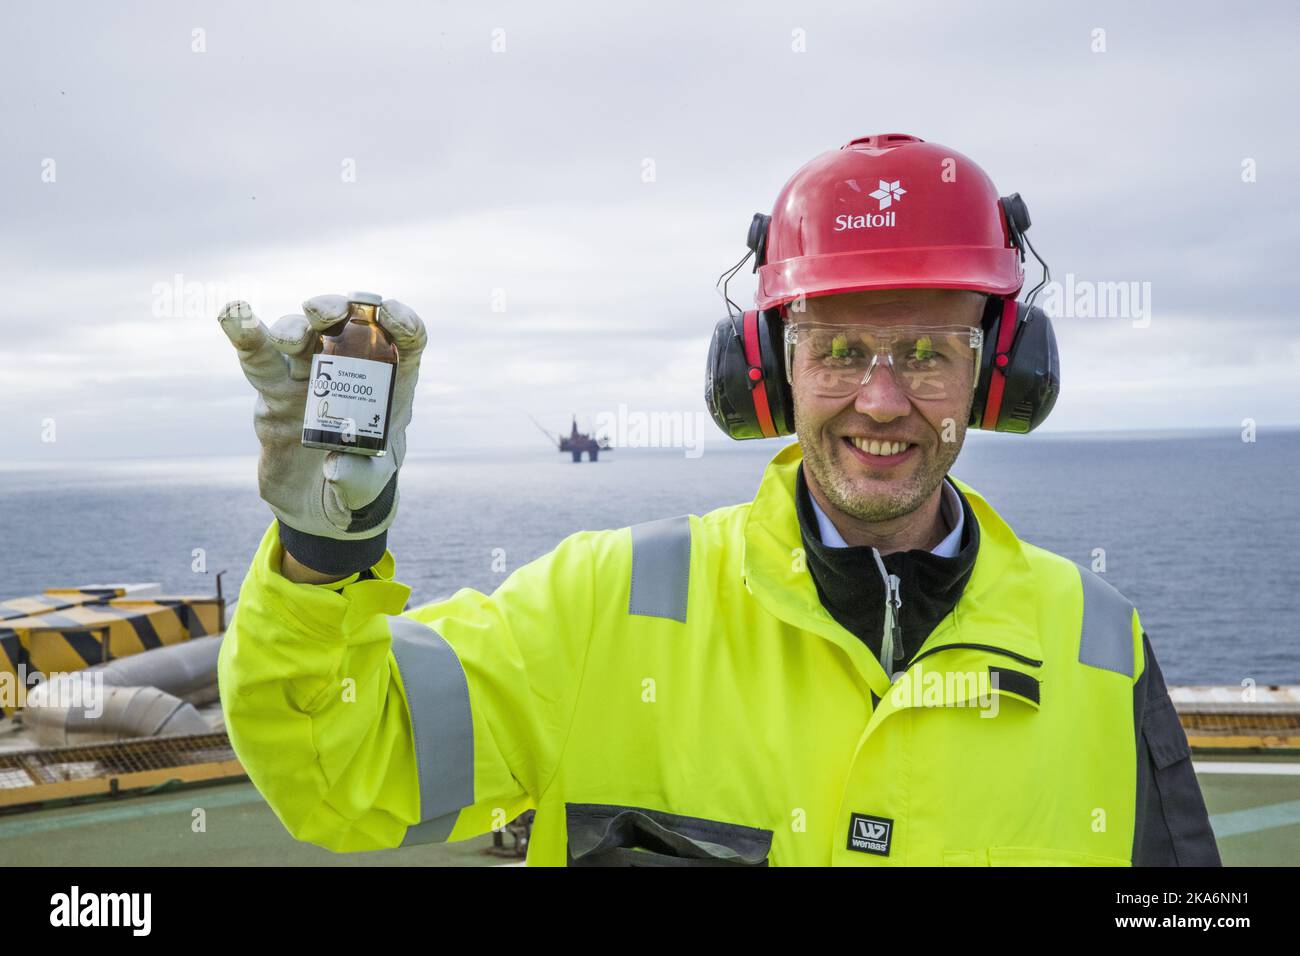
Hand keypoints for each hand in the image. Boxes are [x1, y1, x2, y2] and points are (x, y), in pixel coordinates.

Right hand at [218, 294, 426, 575]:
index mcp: (387, 386)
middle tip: (326, 313)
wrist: (317, 505)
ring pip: (297, 338)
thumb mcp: (366, 485)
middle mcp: (348, 372)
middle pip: (342, 326)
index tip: (392, 313)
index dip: (402, 323)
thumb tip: (336, 468)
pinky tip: (232, 314)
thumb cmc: (357, 484)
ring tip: (290, 337)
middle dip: (332, 311)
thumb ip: (357, 475)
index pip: (405, 343)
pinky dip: (244, 336)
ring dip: (292, 329)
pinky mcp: (273, 393)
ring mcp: (307, 378)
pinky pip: (258, 360)